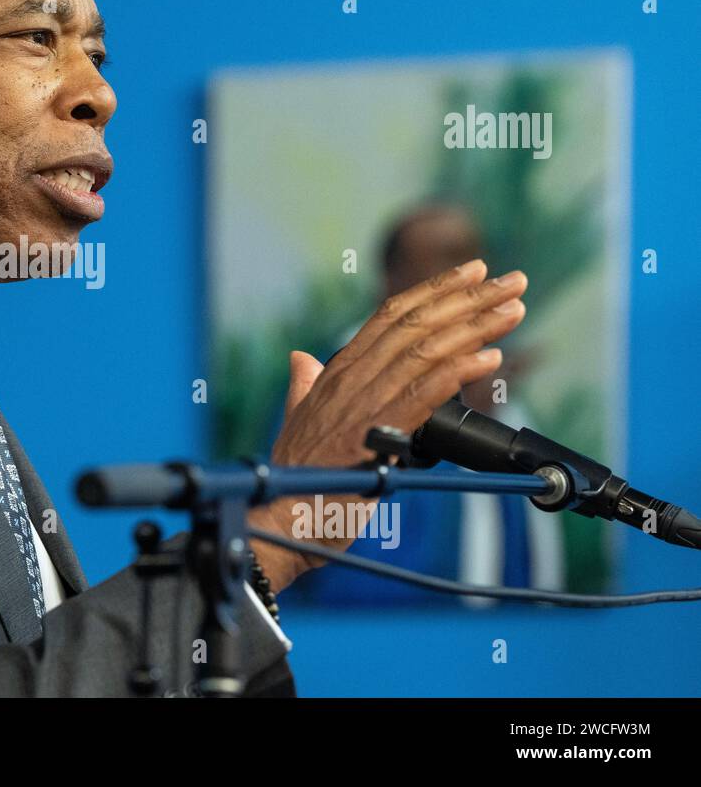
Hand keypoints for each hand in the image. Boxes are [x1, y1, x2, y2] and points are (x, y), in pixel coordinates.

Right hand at [247, 259, 527, 587]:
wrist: (279, 520)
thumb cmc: (295, 479)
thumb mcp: (296, 421)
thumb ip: (304, 386)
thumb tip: (301, 359)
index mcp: (336, 372)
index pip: (390, 316)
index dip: (434, 291)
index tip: (473, 273)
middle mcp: (349, 379)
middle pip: (415, 324)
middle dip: (468, 298)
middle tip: (513, 282)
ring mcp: (361, 405)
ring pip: (424, 352)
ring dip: (475, 328)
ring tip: (513, 312)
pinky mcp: (375, 436)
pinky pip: (423, 395)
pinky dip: (458, 373)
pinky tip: (489, 360)